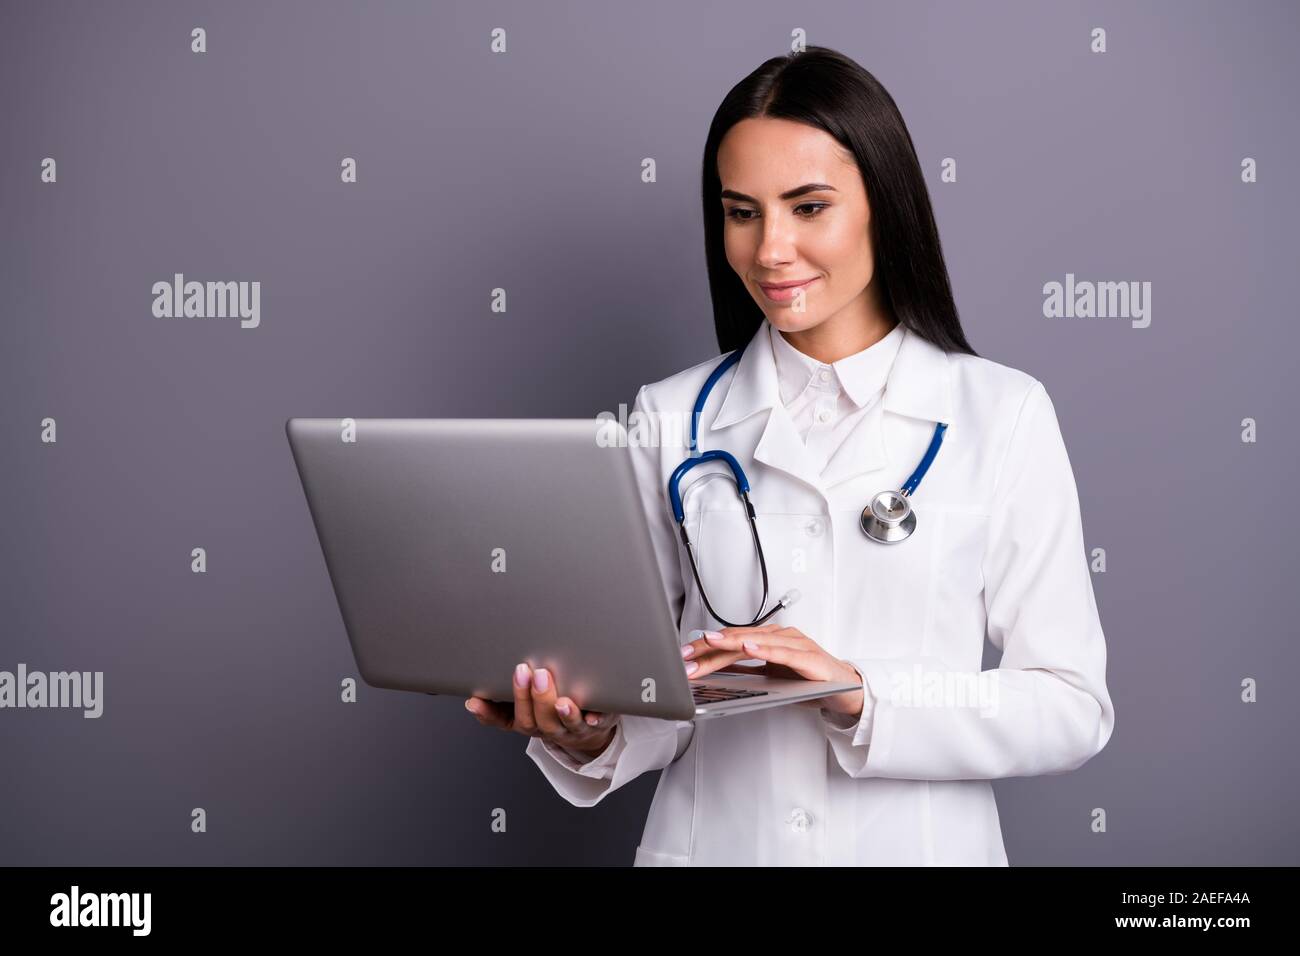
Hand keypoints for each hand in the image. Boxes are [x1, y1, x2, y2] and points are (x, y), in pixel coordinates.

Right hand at [465, 662, 617, 756]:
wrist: (588, 731)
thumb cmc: (551, 711)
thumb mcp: (524, 708)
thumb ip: (502, 700)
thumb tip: (472, 697)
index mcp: (527, 723)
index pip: (504, 720)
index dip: (488, 713)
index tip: (475, 699)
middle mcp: (547, 729)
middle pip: (535, 721)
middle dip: (530, 698)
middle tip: (529, 672)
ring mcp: (571, 729)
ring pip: (564, 725)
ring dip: (561, 712)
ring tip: (559, 699)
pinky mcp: (595, 724)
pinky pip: (595, 725)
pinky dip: (594, 720)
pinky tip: (593, 715)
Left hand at [680, 625, 864, 717]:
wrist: (846, 689)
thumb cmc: (808, 681)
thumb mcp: (769, 677)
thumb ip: (745, 671)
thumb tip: (712, 670)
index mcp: (769, 639)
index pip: (731, 639)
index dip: (706, 647)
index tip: (683, 654)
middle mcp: (780, 636)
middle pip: (738, 638)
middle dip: (710, 647)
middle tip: (687, 654)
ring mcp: (795, 644)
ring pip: (757, 641)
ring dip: (731, 643)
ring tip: (711, 642)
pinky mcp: (809, 657)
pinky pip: (783, 652)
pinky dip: (765, 649)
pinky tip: (749, 647)